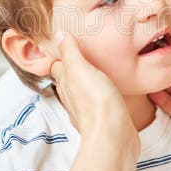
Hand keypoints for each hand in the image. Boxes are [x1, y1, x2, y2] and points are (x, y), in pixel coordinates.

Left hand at [49, 32, 138, 151]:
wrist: (113, 136)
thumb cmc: (97, 103)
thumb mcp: (81, 69)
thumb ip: (70, 52)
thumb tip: (59, 34)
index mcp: (66, 82)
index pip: (57, 66)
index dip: (60, 54)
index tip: (65, 44)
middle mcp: (73, 97)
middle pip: (68, 79)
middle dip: (72, 67)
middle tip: (80, 54)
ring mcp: (86, 109)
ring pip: (82, 91)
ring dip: (86, 81)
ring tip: (94, 70)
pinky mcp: (102, 118)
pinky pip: (97, 102)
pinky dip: (99, 94)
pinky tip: (108, 91)